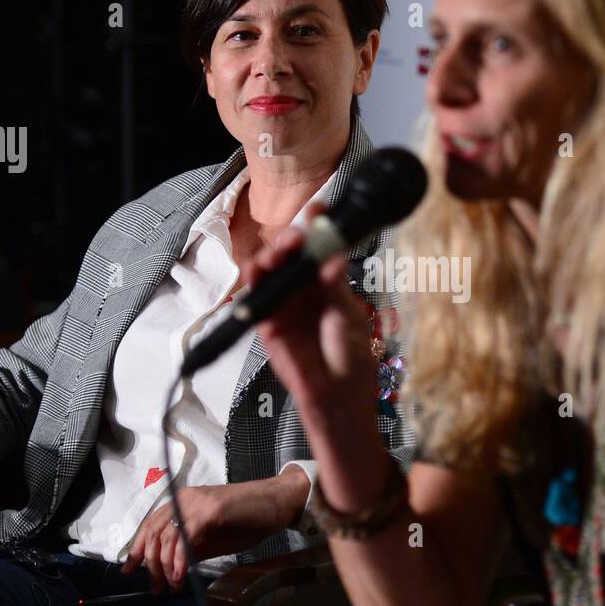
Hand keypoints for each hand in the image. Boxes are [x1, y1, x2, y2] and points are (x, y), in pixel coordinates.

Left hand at [120, 472, 307, 594]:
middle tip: (156, 587)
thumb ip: (191, 549)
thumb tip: (170, 568)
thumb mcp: (213, 538)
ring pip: (166, 536)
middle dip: (151, 564)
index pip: (150, 525)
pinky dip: (180, 560)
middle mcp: (184, 498)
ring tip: (171, 585)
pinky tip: (181, 576)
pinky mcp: (210, 511)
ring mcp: (196, 503)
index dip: (137, 549)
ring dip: (165, 566)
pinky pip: (185, 538)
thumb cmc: (248, 519)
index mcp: (182, 502)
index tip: (130, 571)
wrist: (277, 503)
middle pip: (153, 533)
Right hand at [246, 206, 377, 433]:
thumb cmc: (350, 357)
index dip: (315, 227)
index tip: (318, 209)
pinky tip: (260, 271)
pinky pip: (256, 298)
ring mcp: (284, 304)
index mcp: (327, 282)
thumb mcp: (347, 317)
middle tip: (296, 236)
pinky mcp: (267, 323)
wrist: (337, 396)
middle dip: (289, 240)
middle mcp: (304, 289)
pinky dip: (255, 283)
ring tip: (280, 252)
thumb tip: (332, 256)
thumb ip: (336, 287)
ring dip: (270, 256)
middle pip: (289, 255)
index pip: (318, 247)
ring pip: (269, 272)